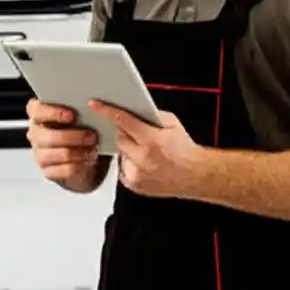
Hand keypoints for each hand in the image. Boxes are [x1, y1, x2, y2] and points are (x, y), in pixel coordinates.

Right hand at [26, 98, 99, 183]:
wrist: (81, 152)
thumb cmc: (79, 126)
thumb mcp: (80, 113)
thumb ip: (81, 106)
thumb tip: (93, 103)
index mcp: (38, 113)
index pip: (36, 110)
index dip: (52, 112)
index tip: (72, 115)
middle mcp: (35, 133)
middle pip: (48, 136)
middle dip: (73, 137)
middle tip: (91, 136)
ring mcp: (39, 153)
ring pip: (58, 154)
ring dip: (79, 153)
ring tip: (93, 150)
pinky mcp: (48, 170)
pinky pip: (63, 170)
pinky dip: (79, 166)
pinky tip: (88, 161)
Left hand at [88, 100, 204, 198]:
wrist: (195, 175)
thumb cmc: (185, 150)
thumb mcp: (172, 123)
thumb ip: (151, 115)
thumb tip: (134, 110)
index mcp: (152, 140)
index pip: (122, 121)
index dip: (106, 111)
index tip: (94, 104)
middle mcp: (142, 158)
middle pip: (119, 138)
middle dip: (125, 132)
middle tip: (136, 132)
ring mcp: (137, 174)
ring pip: (120, 154)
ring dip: (128, 149)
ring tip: (146, 151)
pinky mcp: (134, 185)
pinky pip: (122, 168)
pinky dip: (129, 163)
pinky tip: (144, 163)